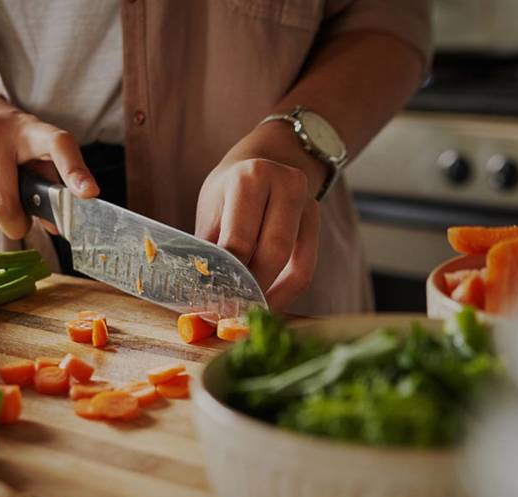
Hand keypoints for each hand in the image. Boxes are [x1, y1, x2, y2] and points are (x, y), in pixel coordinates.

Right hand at [0, 94, 97, 238]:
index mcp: (29, 129)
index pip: (56, 146)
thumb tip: (58, 225)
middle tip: (22, 221)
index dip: (74, 172)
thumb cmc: (6, 138)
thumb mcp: (33, 147)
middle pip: (4, 203)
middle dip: (17, 224)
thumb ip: (51, 184)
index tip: (89, 193)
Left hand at [196, 123, 323, 310]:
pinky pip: (306, 267)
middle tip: (231, 314)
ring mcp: (307, 202)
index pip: (239, 240)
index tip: (213, 303)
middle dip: (251, 289)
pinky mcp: (316, 221)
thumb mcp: (212, 209)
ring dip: (270, 294)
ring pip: (293, 264)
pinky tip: (269, 303)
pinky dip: (286, 291)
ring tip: (247, 312)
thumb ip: (209, 248)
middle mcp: (286, 184)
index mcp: (250, 178)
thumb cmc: (229, 190)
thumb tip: (200, 294)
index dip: (226, 276)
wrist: (263, 160)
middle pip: (272, 253)